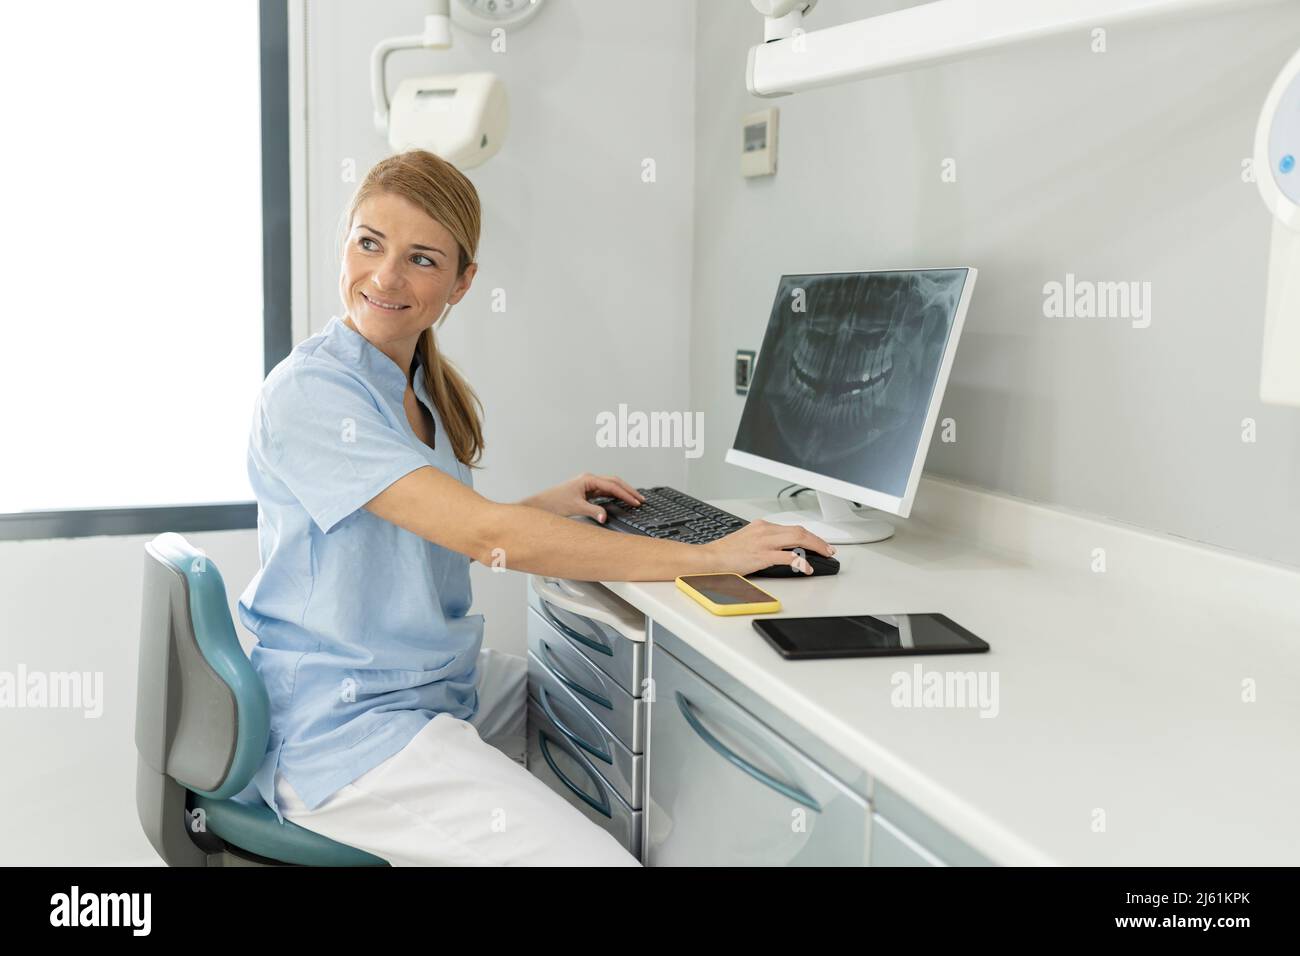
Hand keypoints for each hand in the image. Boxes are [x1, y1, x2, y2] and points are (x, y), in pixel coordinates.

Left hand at [522, 473, 644, 521]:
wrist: (541, 505)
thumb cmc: (553, 503)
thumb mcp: (575, 508)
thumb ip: (592, 511)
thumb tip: (605, 517)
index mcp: (588, 479)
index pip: (612, 485)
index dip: (626, 494)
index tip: (636, 502)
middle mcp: (589, 480)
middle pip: (614, 482)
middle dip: (628, 490)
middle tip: (641, 499)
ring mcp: (587, 485)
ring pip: (610, 486)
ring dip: (622, 492)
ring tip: (634, 500)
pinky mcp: (586, 492)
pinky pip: (604, 492)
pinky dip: (614, 496)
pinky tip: (620, 501)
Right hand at [699, 519, 834, 575]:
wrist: (709, 558)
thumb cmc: (725, 553)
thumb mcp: (747, 540)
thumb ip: (764, 541)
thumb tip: (781, 551)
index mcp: (762, 526)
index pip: (792, 527)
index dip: (810, 535)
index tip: (818, 543)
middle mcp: (765, 530)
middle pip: (799, 530)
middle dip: (818, 540)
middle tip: (828, 549)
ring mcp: (764, 542)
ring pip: (798, 539)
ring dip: (815, 547)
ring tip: (825, 555)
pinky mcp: (762, 556)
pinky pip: (787, 557)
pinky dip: (800, 562)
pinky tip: (806, 568)